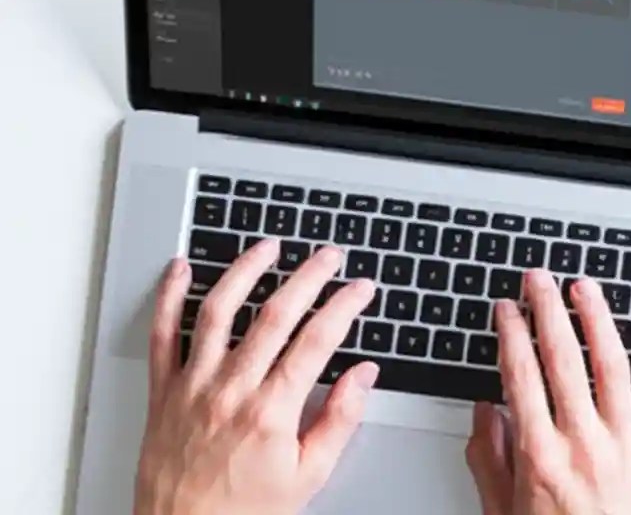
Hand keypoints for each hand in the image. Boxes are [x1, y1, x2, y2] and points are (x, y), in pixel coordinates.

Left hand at [135, 239, 378, 514]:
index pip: (317, 341)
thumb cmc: (244, 512)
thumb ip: (340, 420)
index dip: (344, 306)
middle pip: (275, 315)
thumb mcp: (309, 475)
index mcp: (271, 412)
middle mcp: (231, 390)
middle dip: (308, 277)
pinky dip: (169, 297)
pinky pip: (162, 334)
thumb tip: (363, 377)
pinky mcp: (163, 391)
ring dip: (245, 271)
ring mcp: (193, 386)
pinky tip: (181, 269)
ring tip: (267, 247)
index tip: (361, 289)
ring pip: (218, 311)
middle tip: (327, 256)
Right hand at [466, 270, 630, 514]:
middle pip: (562, 360)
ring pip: (612, 364)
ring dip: (596, 318)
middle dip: (545, 310)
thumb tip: (485, 411)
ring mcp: (627, 443)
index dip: (510, 335)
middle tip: (536, 279)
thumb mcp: (505, 513)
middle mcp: (584, 443)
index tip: (505, 310)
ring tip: (583, 287)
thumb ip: (489, 460)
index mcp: (541, 457)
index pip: (520, 377)